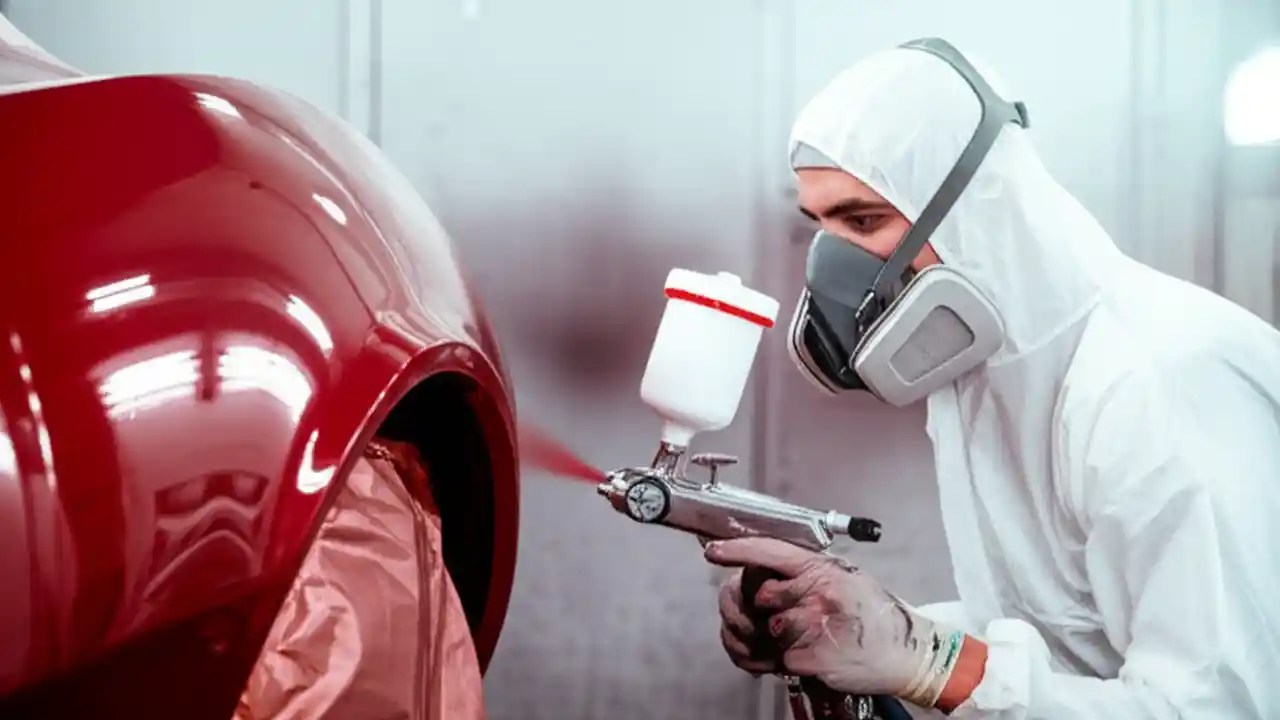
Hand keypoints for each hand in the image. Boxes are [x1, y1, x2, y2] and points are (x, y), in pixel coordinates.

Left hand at [705, 538, 983, 709]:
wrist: (906, 653)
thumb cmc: (875, 615)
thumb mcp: (844, 578)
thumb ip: (808, 573)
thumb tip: (769, 569)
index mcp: (823, 569)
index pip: (772, 552)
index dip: (738, 549)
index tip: (714, 550)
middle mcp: (818, 593)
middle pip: (763, 597)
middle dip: (769, 609)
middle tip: (794, 615)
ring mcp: (815, 626)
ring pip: (771, 630)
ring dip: (783, 638)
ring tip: (814, 637)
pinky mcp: (813, 657)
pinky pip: (782, 658)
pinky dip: (793, 661)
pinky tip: (817, 654)